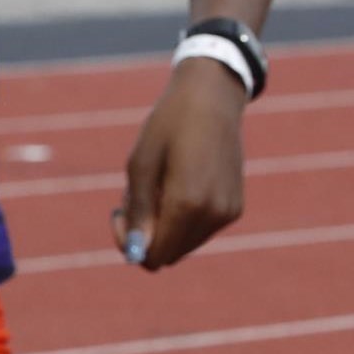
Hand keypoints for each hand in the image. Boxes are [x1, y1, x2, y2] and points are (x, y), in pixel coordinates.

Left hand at [113, 57, 246, 269]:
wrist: (213, 97)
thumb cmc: (170, 124)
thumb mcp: (140, 164)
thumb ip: (136, 212)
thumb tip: (135, 252)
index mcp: (187, 204)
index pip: (154, 256)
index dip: (129, 245)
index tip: (118, 213)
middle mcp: (212, 214)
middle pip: (169, 255)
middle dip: (146, 236)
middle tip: (132, 199)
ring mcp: (227, 212)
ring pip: (184, 244)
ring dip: (164, 227)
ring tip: (156, 187)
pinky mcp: (235, 206)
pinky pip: (200, 230)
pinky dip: (183, 219)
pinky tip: (177, 184)